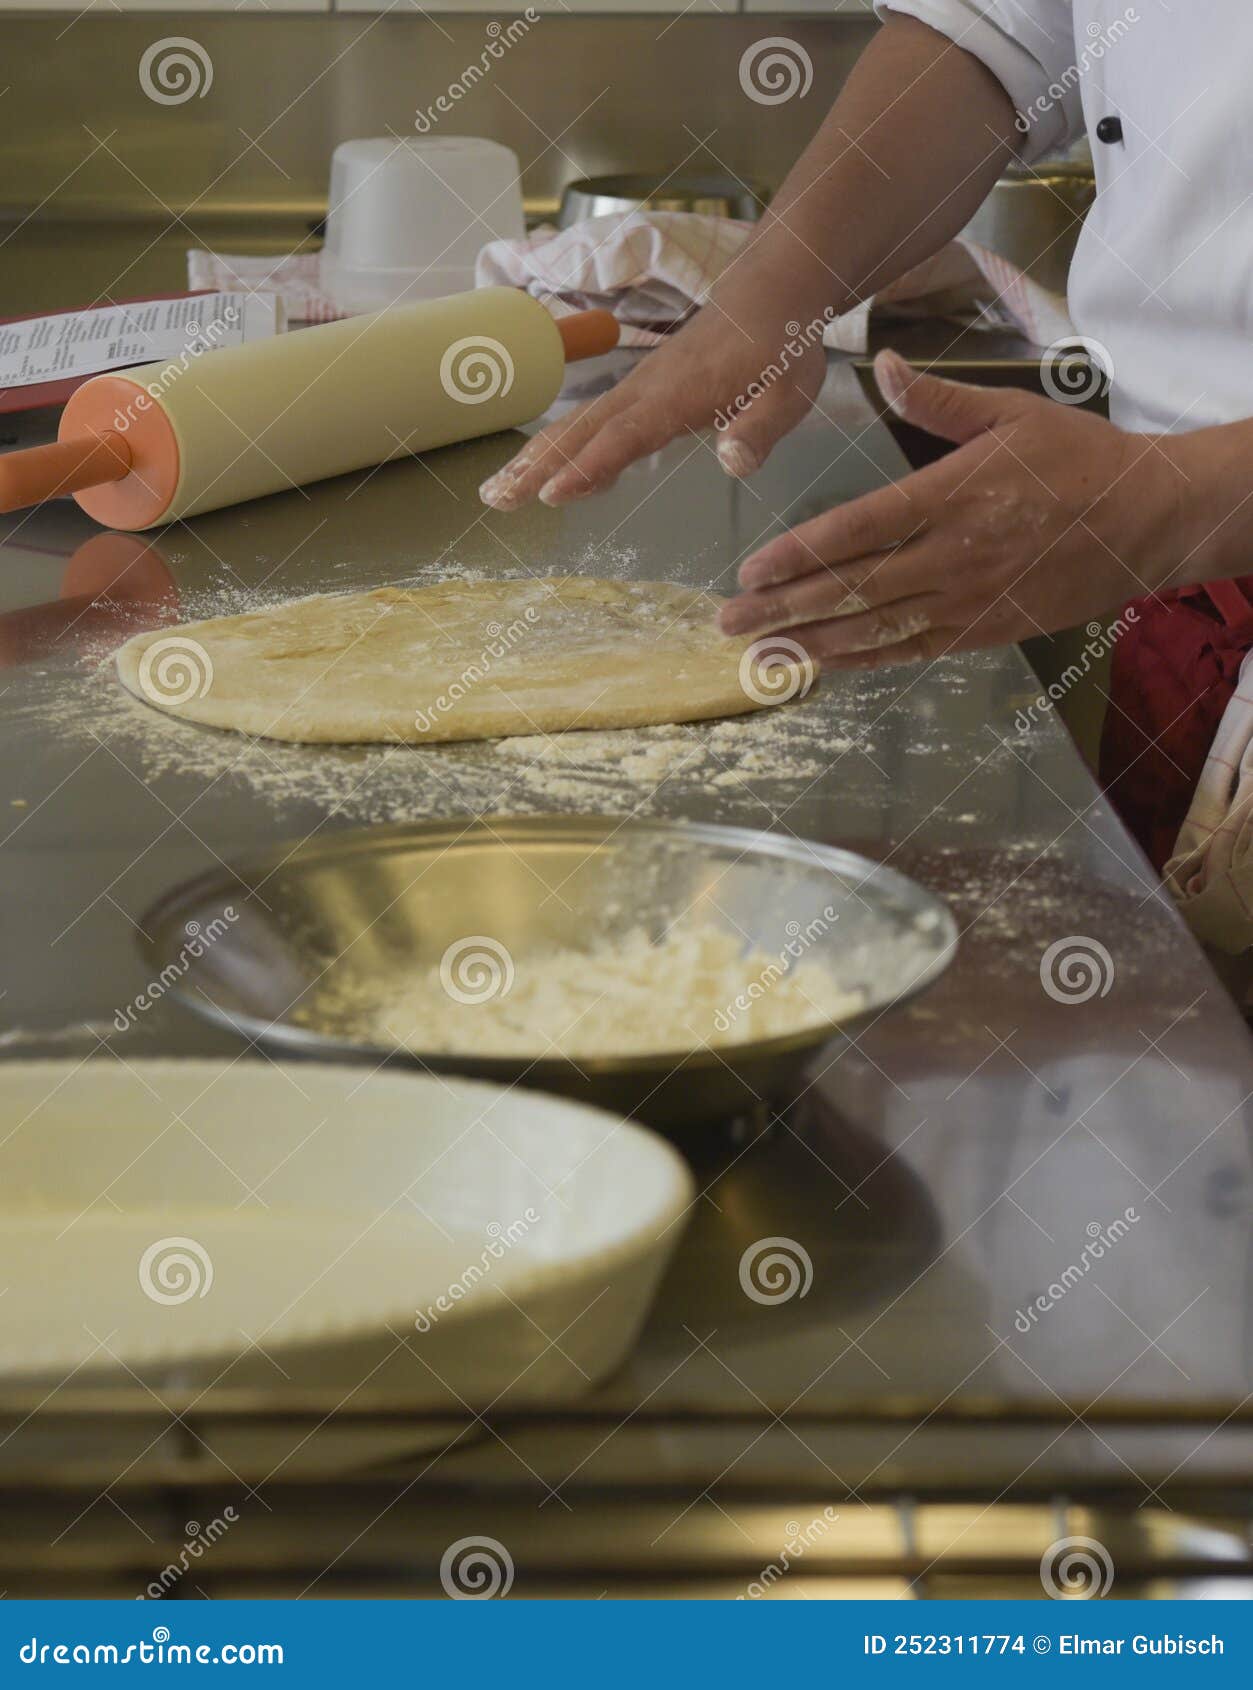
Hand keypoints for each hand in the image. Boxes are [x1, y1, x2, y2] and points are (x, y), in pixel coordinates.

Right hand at [479, 305, 827, 509]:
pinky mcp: (639, 392)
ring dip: (536, 458)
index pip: (626, 436)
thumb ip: (759, 430)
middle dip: (536, 465)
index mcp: (678, 395)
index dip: (589, 466)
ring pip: (577, 425)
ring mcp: (637, 389)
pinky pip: (592, 424)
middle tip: (495, 498)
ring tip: (498, 492)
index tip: (554, 494)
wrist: (768, 296)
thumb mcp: (789, 391)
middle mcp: (646, 391)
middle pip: (581, 431)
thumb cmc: (780, 346)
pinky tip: (548, 477)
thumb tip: (733, 462)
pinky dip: (562, 449)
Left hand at [719, 349, 1184, 669]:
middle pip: (853, 588)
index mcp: (953, 496)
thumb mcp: (1012, 412)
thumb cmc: (1077, 459)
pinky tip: (820, 664)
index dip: (799, 555)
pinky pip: (909, 650)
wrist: (1147, 521)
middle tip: (730, 622)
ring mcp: (966, 600)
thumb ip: (939, 400)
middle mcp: (953, 555)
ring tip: (759, 655)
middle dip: (784, 608)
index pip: (858, 530)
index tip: (750, 571)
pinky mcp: (981, 631)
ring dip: (811, 643)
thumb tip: (884, 365)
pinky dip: (862, 659)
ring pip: (874, 629)